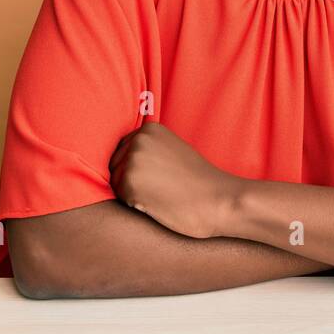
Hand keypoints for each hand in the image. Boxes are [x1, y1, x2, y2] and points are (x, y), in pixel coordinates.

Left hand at [108, 121, 239, 238]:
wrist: (218, 199)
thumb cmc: (198, 182)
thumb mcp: (173, 151)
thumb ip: (149, 149)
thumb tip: (120, 159)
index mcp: (149, 129)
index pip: (123, 151)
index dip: (139, 169)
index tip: (162, 177)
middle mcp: (138, 140)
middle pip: (115, 165)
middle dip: (132, 180)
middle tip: (163, 187)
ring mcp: (133, 160)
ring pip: (116, 182)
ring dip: (133, 193)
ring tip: (162, 194)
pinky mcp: (129, 183)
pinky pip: (120, 198)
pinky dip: (135, 204)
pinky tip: (158, 202)